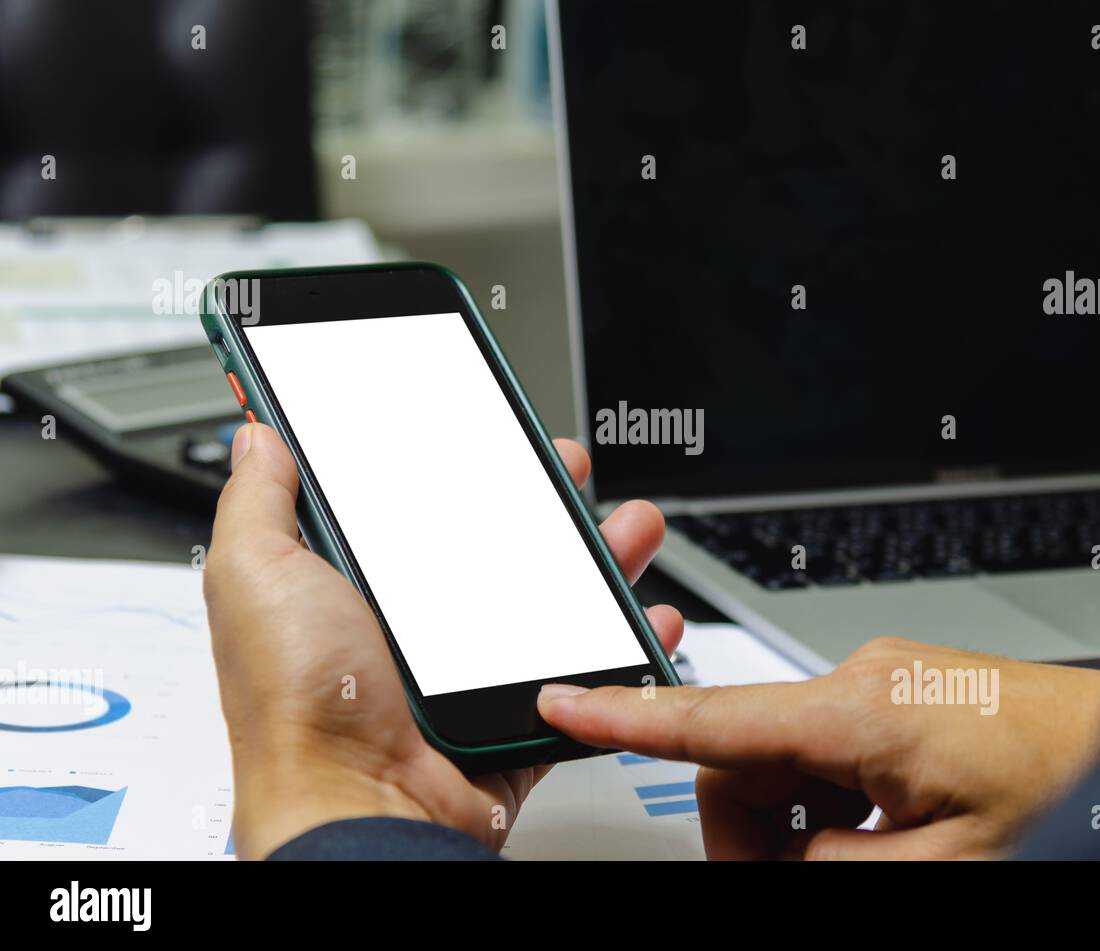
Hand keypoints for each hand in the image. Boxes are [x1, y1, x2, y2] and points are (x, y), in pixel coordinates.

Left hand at [203, 422, 682, 858]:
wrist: (360, 805)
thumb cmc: (298, 704)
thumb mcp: (257, 577)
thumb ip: (257, 503)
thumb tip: (256, 441)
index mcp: (355, 591)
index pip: (417, 512)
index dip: (456, 469)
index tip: (490, 437)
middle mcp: (414, 632)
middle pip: (496, 550)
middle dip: (543, 505)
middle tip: (568, 471)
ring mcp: (469, 676)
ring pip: (550, 604)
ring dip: (598, 560)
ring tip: (628, 526)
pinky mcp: (513, 718)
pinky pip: (580, 675)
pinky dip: (618, 646)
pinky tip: (641, 614)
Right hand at [539, 637, 1099, 858]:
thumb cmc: (1068, 787)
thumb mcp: (940, 866)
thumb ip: (830, 867)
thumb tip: (778, 858)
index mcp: (859, 709)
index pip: (713, 717)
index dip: (625, 717)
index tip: (563, 705)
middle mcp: (859, 679)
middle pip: (744, 760)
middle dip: (757, 832)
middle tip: (814, 878)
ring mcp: (879, 683)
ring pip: (785, 765)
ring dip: (804, 826)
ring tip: (874, 857)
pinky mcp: (897, 696)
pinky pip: (828, 755)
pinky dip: (835, 805)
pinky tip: (889, 831)